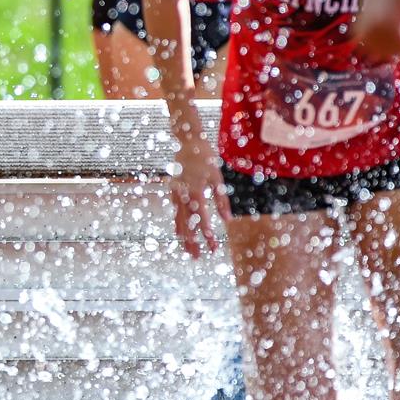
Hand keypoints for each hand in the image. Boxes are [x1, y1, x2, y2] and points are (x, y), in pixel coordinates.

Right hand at [168, 137, 227, 258]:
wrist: (187, 141)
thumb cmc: (205, 158)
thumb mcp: (217, 177)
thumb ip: (221, 200)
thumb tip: (227, 220)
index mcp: (195, 190)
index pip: (201, 217)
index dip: (206, 233)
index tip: (211, 246)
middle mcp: (182, 194)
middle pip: (186, 223)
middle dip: (192, 241)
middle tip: (196, 257)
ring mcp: (175, 192)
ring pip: (178, 219)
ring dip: (184, 236)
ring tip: (187, 250)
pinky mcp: (172, 190)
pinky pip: (175, 211)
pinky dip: (178, 223)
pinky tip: (181, 232)